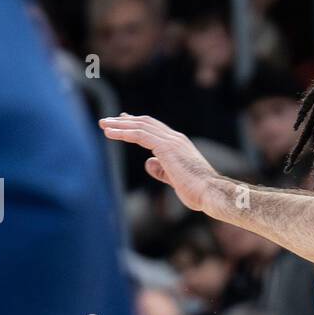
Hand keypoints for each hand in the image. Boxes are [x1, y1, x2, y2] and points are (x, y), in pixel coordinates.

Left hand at [99, 114, 222, 212]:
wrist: (210, 193)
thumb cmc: (197, 191)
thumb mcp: (175, 179)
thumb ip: (161, 170)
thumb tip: (149, 163)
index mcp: (179, 144)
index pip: (154, 128)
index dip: (136, 123)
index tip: (122, 121)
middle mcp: (175, 138)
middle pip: (145, 122)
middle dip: (124, 121)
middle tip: (106, 121)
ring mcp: (171, 141)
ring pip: (140, 126)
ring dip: (119, 125)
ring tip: (103, 125)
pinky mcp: (166, 147)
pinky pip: (139, 135)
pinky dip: (123, 132)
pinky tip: (109, 133)